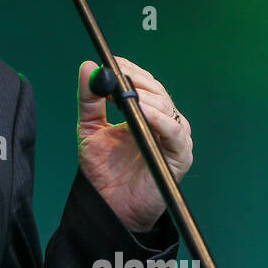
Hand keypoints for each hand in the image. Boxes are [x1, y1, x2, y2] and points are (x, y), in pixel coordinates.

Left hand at [76, 57, 192, 231]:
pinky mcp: (180, 156)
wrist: (110, 207)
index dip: (128, 69)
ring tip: (124, 94)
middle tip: (115, 76)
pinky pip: (174, 132)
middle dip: (135, 80)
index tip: (109, 61)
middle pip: (156, 90)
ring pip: (166, 106)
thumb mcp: (89, 129)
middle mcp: (162, 121)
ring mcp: (173, 137)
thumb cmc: (104, 171)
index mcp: (144, 112)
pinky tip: (143, 113)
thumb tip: (87, 67)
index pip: (143, 82)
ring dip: (145, 96)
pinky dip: (160, 120)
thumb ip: (89, 100)